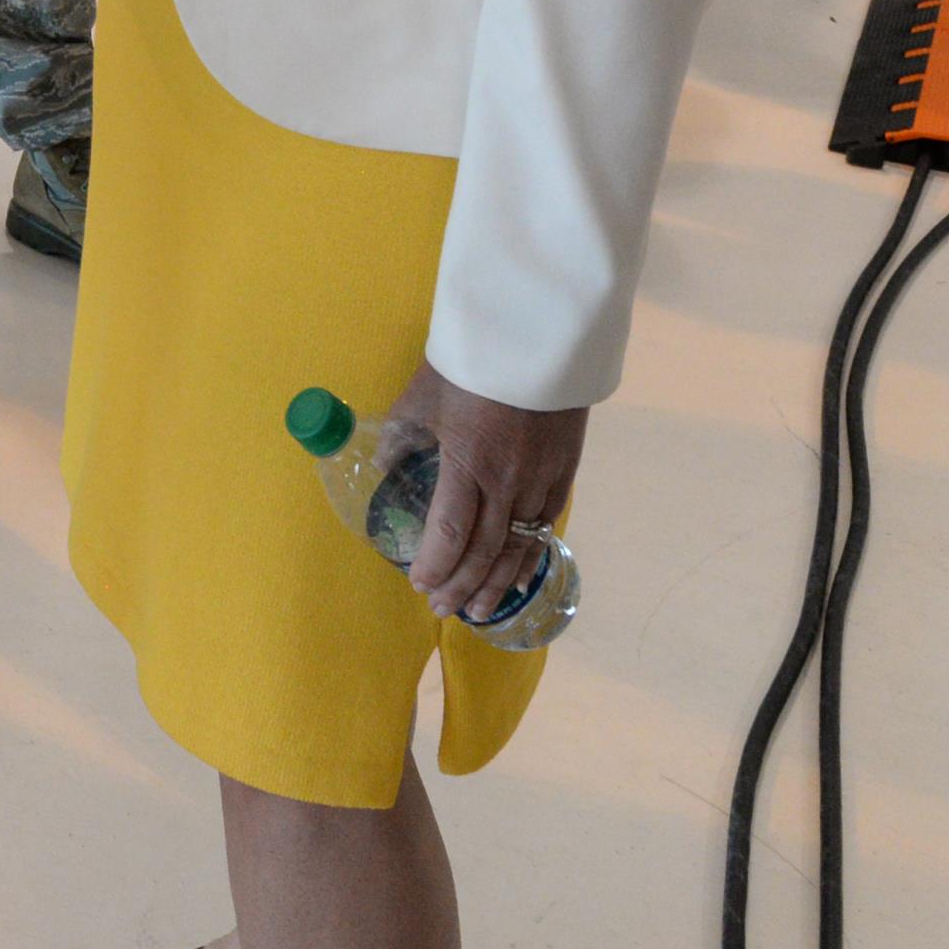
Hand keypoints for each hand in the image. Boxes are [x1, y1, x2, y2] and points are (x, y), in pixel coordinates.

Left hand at [387, 363, 585, 625]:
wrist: (539, 337)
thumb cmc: (473, 364)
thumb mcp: (423, 395)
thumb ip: (402, 434)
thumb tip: (384, 465)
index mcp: (468, 464)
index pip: (450, 533)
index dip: (435, 565)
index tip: (418, 582)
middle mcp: (507, 482)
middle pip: (483, 551)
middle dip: (460, 585)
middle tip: (441, 608)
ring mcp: (540, 480)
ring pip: (517, 547)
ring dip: (494, 583)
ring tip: (476, 611)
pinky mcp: (564, 473)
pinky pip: (545, 528)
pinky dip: (528, 559)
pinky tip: (516, 578)